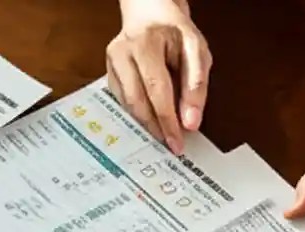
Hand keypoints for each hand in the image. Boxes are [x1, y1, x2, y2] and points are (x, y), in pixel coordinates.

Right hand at [107, 0, 210, 153]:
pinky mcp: (108, 73)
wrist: (149, 13)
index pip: (157, 90)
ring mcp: (111, 63)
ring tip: (164, 133)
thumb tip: (191, 122)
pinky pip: (123, 102)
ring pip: (127, 105)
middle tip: (171, 144)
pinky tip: (151, 119)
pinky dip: (138, 113)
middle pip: (137, 101)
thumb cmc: (174, 32)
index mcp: (146, 43)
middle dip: (156, 127)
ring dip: (147, 123)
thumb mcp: (196, 51)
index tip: (177, 142)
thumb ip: (195, 86)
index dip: (167, 120)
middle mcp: (122, 53)